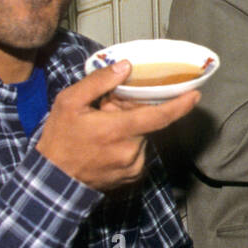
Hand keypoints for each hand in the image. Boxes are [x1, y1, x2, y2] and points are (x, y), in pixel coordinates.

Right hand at [36, 61, 199, 191]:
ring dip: (130, 130)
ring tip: (102, 132)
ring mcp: (132, 167)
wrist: (52, 181)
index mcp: (118, 130)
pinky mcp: (131, 178)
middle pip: (147, 124)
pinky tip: (106, 146)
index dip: (180, 105)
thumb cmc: (59, 140)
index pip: (159, 116)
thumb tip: (125, 67)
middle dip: (133, 113)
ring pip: (142, 138)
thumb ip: (99, 82)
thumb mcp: (69, 103)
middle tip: (108, 111)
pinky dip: (127, 145)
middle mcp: (131, 150)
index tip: (195, 94)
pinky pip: (137, 153)